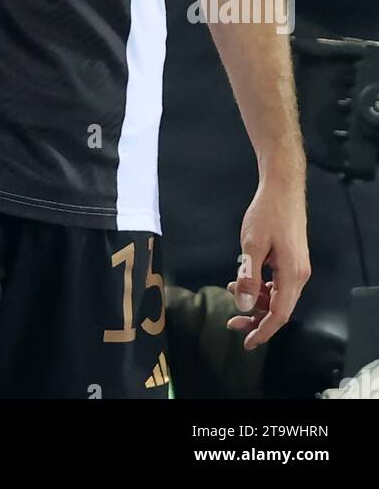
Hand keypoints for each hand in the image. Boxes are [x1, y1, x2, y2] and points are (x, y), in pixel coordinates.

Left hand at [225, 179, 310, 349]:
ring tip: (232, 287)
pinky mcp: (291, 260)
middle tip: (231, 322)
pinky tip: (243, 278)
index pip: (280, 314)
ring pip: (277, 296)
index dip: (263, 331)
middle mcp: (299, 275)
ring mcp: (297, 267)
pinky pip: (277, 283)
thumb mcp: (252, 245)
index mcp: (292, 274)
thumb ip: (248, 276)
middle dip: (255, 318)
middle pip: (279, 308)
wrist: (282, 187)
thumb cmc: (267, 213)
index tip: (247, 343)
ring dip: (255, 299)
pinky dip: (260, 286)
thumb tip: (243, 304)